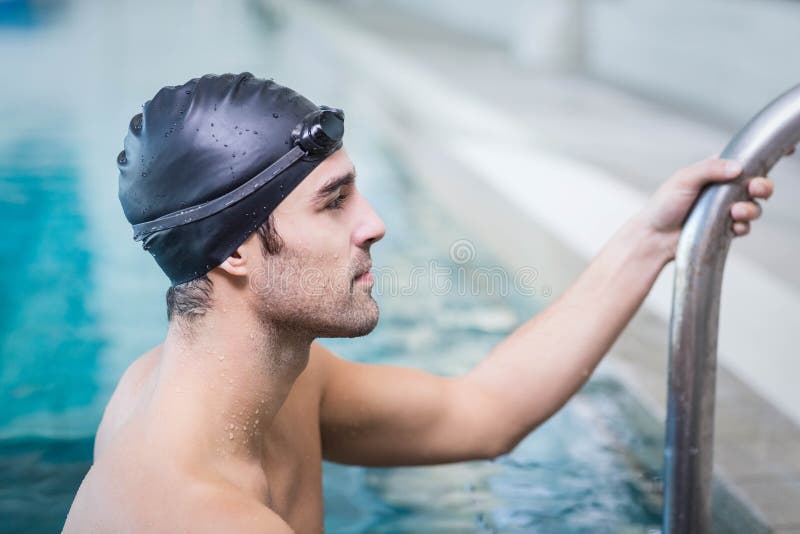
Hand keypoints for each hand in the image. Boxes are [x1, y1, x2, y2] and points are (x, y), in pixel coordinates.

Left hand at [638, 157, 774, 258]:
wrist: (654, 236)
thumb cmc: (663, 205)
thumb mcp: (684, 179)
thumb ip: (709, 169)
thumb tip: (738, 167)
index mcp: (713, 172)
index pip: (742, 164)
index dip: (755, 167)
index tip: (756, 172)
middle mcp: (722, 190)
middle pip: (755, 185)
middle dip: (762, 187)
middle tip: (756, 189)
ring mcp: (724, 210)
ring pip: (753, 207)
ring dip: (751, 209)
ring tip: (736, 212)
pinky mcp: (724, 229)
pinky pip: (744, 227)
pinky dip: (743, 226)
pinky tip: (734, 227)